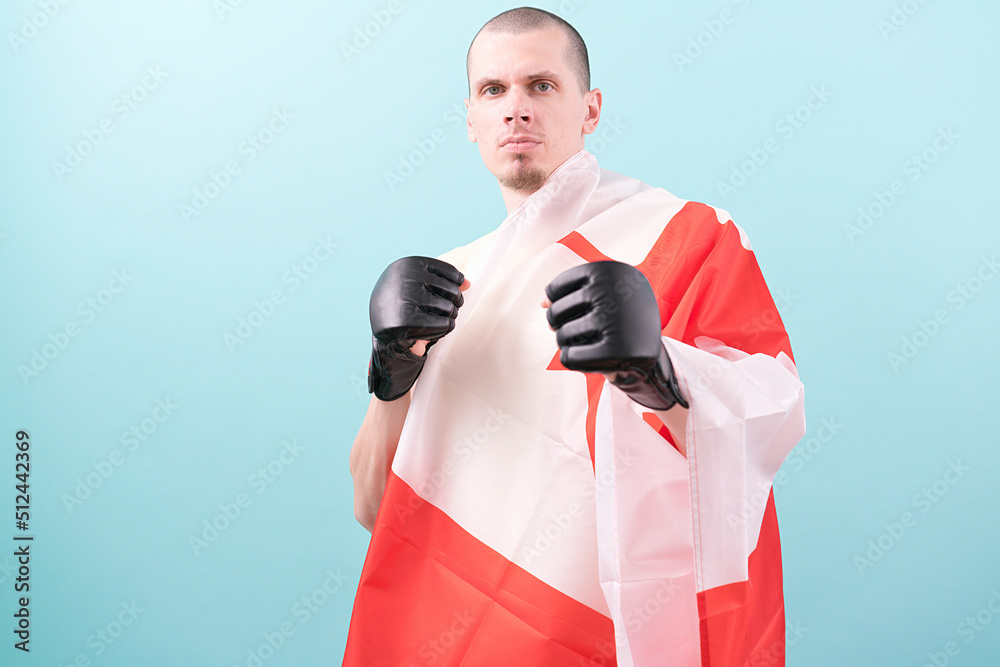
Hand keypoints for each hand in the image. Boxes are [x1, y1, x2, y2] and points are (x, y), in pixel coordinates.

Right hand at [368, 256, 466, 400]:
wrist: (381, 329)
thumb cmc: (402, 304)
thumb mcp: (416, 285)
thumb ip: (441, 281)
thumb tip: (468, 284)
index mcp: (409, 264)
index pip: (452, 273)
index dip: (456, 286)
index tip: (449, 295)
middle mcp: (406, 277)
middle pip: (453, 291)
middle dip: (454, 303)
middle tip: (443, 310)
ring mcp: (406, 298)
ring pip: (450, 308)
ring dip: (448, 317)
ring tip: (435, 319)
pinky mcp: (408, 321)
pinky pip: (445, 325)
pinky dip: (443, 329)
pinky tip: (432, 330)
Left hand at [544, 261, 687, 410]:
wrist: (649, 349)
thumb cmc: (616, 317)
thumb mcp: (599, 294)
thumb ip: (568, 292)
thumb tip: (543, 302)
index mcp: (608, 270)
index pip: (555, 289)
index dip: (557, 304)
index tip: (575, 311)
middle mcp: (611, 291)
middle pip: (554, 313)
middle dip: (560, 326)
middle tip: (581, 330)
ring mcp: (614, 320)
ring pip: (561, 336)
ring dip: (568, 344)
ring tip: (589, 341)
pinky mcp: (615, 351)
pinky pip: (570, 358)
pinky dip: (576, 360)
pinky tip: (591, 356)